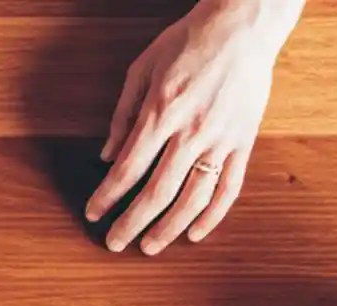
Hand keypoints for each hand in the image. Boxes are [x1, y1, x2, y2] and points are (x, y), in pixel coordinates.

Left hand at [86, 0, 302, 253]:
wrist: (240, 28)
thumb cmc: (187, 43)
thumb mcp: (141, 70)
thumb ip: (122, 115)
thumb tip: (107, 156)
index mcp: (161, 113)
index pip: (127, 169)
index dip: (106, 196)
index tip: (93, 214)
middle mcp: (191, 133)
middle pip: (157, 192)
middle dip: (131, 223)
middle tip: (115, 244)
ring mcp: (221, 140)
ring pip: (193, 198)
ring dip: (168, 228)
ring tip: (149, 247)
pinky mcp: (243, 143)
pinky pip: (229, 188)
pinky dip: (212, 216)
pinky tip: (194, 233)